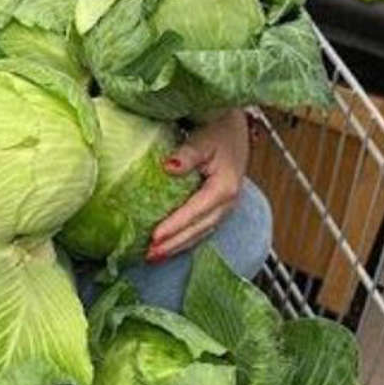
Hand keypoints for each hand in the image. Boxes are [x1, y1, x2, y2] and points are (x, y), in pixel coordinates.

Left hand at [148, 109, 249, 262]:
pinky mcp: (218, 207)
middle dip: (174, 244)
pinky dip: (185, 239)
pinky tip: (168, 246)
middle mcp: (228, 202)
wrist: (234, 127)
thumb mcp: (203, 139)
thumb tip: (169, 167)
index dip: (175, 226)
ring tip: (154, 257)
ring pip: (200, 233)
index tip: (154, 237)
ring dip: (178, 246)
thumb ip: (187, 154)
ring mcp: (225, 207)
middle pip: (199, 229)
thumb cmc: (218, 130)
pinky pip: (201, 228)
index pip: (196, 211)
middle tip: (149, 255)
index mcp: (225, 187)